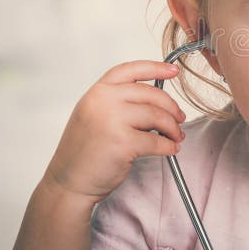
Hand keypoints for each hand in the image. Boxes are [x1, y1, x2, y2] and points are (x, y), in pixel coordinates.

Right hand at [43, 60, 186, 204]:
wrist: (69, 181)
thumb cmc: (84, 151)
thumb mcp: (95, 114)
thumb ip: (119, 100)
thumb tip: (159, 100)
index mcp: (98, 91)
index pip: (132, 70)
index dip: (157, 68)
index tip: (174, 71)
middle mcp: (103, 101)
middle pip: (152, 94)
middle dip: (171, 107)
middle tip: (179, 118)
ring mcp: (112, 121)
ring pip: (158, 116)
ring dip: (173, 127)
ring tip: (175, 136)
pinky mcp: (123, 143)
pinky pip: (157, 140)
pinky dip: (169, 146)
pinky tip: (170, 149)